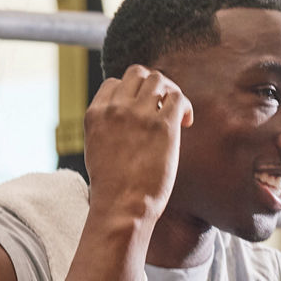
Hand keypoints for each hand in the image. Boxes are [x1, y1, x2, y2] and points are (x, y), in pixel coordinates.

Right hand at [84, 65, 193, 224]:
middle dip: (152, 85)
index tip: (141, 109)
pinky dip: (185, 106)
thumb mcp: (96, 150)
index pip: (113, 83)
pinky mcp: (162, 126)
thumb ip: (107, 129)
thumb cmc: (112, 188)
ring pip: (158, 79)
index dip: (130, 92)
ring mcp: (138, 115)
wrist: (121, 207)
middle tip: (162, 105)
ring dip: (169, 91)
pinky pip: (178, 98)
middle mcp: (115, 109)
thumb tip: (125, 122)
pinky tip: (186, 124)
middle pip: (136, 73)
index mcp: (95, 114)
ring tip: (175, 114)